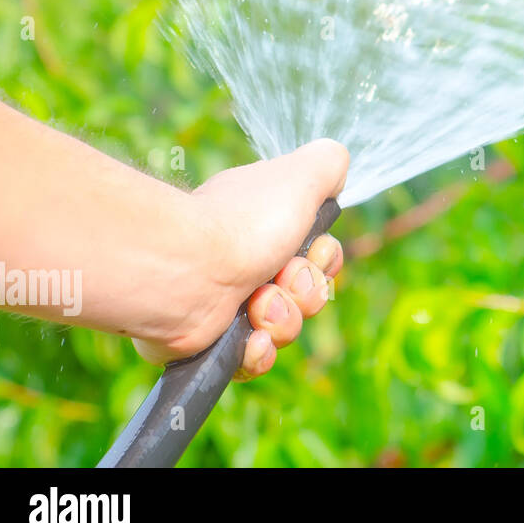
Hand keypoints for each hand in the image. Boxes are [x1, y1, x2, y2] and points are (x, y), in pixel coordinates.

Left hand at [130, 139, 348, 379]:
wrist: (187, 271)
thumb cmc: (244, 223)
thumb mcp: (301, 174)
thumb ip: (329, 163)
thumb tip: (335, 177)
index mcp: (265, 226)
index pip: (318, 254)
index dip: (325, 259)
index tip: (313, 250)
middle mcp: (247, 262)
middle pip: (308, 293)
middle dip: (306, 292)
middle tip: (280, 278)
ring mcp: (229, 304)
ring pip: (286, 328)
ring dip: (282, 319)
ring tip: (257, 305)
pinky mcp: (212, 343)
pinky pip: (255, 358)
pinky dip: (258, 351)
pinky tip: (249, 338)